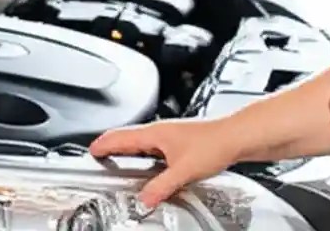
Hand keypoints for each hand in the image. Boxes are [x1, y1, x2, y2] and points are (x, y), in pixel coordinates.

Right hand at [88, 117, 243, 207]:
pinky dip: (145, 155)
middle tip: (101, 154)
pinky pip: (155, 148)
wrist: (237, 136)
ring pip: (143, 142)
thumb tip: (144, 198)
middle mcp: (162, 131)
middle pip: (130, 137)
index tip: (92, 150)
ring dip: (129, 150)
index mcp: (156, 133)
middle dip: (113, 146)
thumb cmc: (215, 143)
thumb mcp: (183, 170)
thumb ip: (161, 186)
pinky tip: (152, 166)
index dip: (104, 144)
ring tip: (120, 161)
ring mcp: (172, 135)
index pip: (121, 137)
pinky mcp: (182, 142)